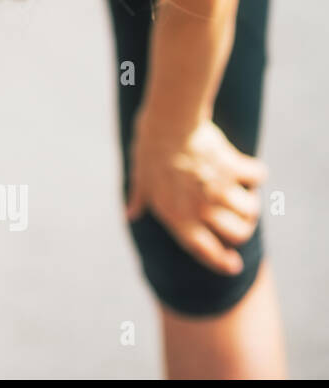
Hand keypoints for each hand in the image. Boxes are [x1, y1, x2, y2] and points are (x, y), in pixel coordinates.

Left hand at [125, 117, 266, 274]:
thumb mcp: (140, 177)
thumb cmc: (150, 149)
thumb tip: (129, 215)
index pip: (203, 250)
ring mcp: (218, 189)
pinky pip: (257, 177)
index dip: (220, 261)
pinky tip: (249, 169)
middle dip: (242, 229)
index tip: (234, 265)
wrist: (168, 122)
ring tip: (243, 193)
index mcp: (176, 215)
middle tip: (239, 218)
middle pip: (238, 233)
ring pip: (250, 210)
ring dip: (250, 203)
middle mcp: (200, 208)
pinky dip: (256, 173)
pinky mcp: (233, 168)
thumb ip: (139, 199)